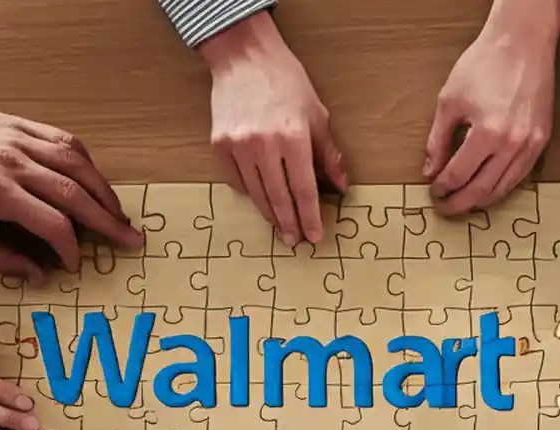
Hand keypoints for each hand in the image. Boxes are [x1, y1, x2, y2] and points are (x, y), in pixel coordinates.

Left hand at [0, 91, 141, 284]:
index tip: (74, 264)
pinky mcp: (25, 125)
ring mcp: (23, 139)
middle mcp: (15, 162)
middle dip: (108, 221)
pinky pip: (67, 142)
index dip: (70, 248)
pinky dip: (88, 165)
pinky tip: (96, 183)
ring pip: (78, 165)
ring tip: (120, 215)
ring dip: (105, 192)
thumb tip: (38, 276)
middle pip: (75, 193)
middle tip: (131, 240)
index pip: (51, 222)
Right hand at [201, 13, 346, 245]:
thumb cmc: (285, 82)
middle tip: (295, 241)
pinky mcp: (220, 145)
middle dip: (289, 223)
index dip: (310, 216)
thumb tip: (339, 186)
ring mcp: (238, 146)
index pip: (304, 189)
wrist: (244, 57)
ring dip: (270, 214)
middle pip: (278, 197)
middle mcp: (264, 145)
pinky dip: (250, 192)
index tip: (314, 236)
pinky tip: (260, 200)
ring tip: (280, 229)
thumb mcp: (316, 114)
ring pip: (256, 193)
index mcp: (293, 137)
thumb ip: (328, 153)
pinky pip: (237, 180)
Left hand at [426, 0, 559, 214]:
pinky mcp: (543, 139)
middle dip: (459, 203)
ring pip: (504, 188)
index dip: (442, 188)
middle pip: (481, 190)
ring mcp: (532, 144)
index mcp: (487, 133)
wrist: (523, 42)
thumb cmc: (484, 64)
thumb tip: (430, 172)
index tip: (433, 191)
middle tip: (444, 208)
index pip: (458, 175)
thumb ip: (438, 141)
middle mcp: (513, 144)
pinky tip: (488, 187)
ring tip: (464, 202)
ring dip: (481, 200)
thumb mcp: (449, 102)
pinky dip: (502, 186)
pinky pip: (520, 175)